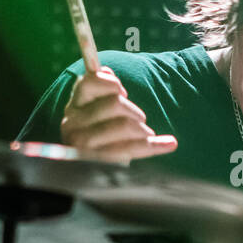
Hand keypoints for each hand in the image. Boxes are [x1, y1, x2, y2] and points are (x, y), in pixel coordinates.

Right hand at [60, 66, 177, 161]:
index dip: (111, 84)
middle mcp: (73, 123)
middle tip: (141, 120)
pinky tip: (170, 144)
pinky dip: (154, 146)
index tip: (124, 92)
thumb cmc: (100, 133)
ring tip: (146, 135)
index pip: (89, 82)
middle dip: (134, 111)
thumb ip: (102, 89)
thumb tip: (106, 71)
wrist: (91, 171)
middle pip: (114, 103)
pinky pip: (131, 149)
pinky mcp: (98, 163)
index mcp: (74, 105)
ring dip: (143, 130)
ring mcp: (82, 144)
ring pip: (125, 125)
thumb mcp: (97, 110)